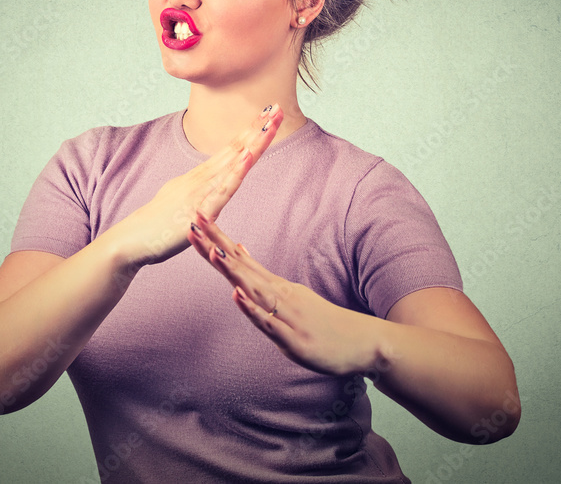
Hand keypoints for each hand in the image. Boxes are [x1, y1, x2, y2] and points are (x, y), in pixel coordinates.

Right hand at [105, 104, 283, 266]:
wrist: (131, 240)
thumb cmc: (157, 223)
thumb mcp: (183, 198)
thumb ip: (199, 188)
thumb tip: (213, 180)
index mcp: (201, 176)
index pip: (231, 149)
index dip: (251, 131)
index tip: (269, 113)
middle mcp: (202, 178)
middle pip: (236, 149)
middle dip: (258, 129)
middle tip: (278, 107)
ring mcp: (200, 192)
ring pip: (233, 164)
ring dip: (253, 143)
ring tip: (270, 124)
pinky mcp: (198, 211)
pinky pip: (220, 191)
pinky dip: (235, 174)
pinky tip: (246, 158)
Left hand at [188, 213, 378, 376]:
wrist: (365, 342)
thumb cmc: (324, 322)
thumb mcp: (291, 295)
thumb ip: (263, 278)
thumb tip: (240, 252)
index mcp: (276, 287)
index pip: (240, 258)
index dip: (216, 239)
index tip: (196, 218)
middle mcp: (279, 295)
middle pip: (241, 267)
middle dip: (216, 245)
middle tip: (194, 221)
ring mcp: (286, 315)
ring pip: (254, 290)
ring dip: (232, 271)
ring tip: (212, 251)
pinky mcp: (292, 339)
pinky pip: (268, 323)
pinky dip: (252, 309)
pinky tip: (237, 296)